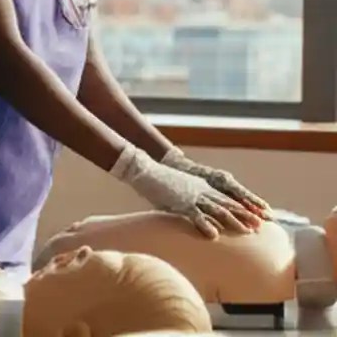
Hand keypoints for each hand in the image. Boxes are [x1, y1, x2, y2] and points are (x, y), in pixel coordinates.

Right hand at [110, 145, 258, 237]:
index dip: (243, 208)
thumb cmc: (158, 182)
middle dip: (246, 215)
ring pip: (218, 209)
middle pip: (229, 204)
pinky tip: (214, 235)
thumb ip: (188, 203)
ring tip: (247, 231)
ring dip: (234, 221)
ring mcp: (193, 196)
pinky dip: (206, 224)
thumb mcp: (178, 192)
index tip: (256, 217)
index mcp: (202, 188)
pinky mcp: (180, 202)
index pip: (228, 199)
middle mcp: (202, 191)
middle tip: (261, 226)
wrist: (145, 170)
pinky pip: (196, 215)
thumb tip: (192, 214)